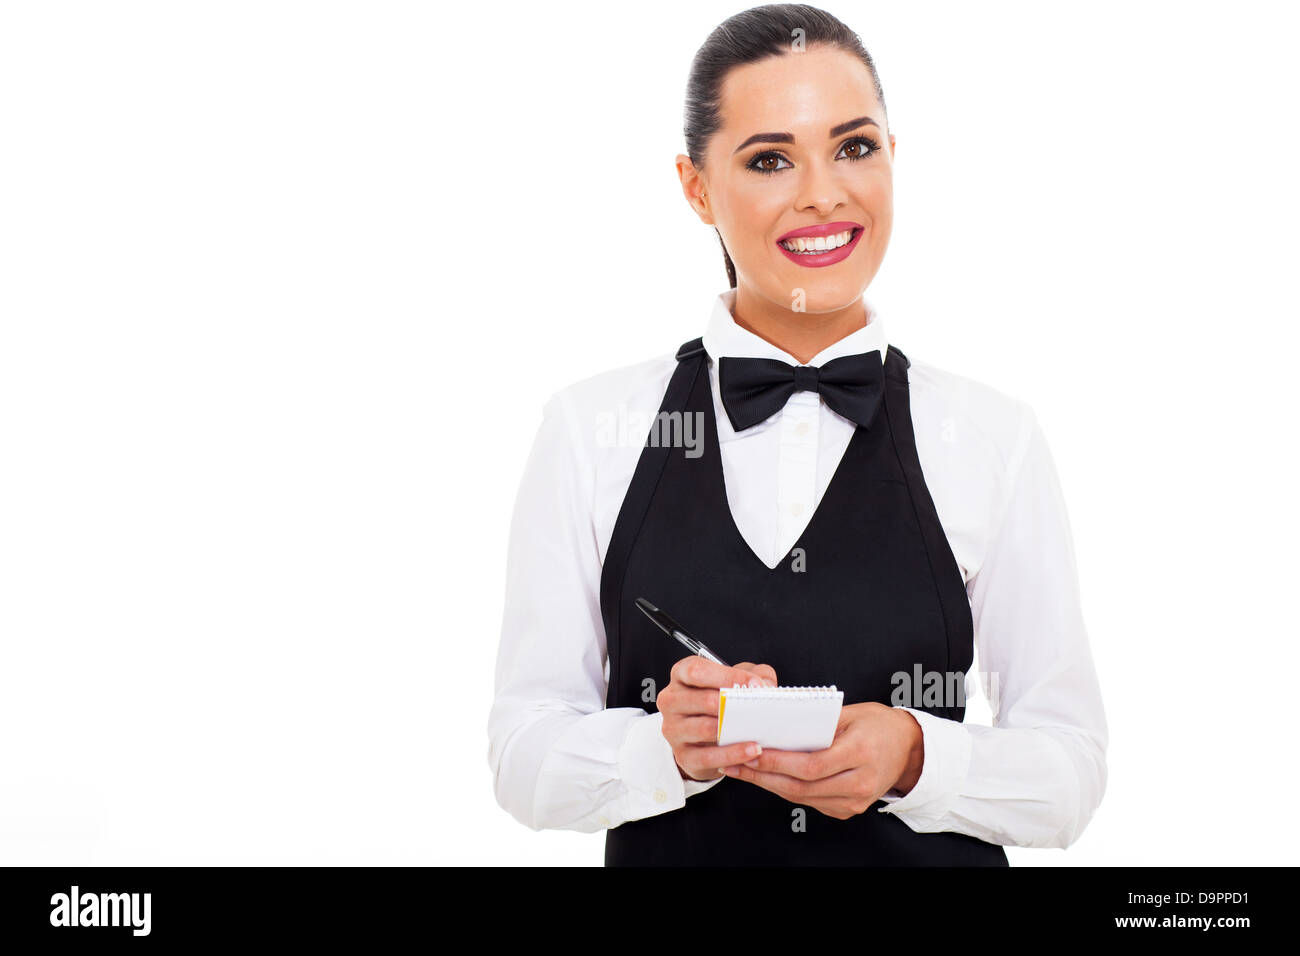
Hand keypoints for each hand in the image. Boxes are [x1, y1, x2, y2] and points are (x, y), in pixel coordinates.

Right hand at [657, 656, 777, 781]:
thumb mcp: (736, 679)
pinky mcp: (683, 755)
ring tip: (758, 732)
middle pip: (702, 699)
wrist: (704, 736)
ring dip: (734, 731)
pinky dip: (732, 755)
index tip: (754, 684)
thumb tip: (766, 686)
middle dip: (733, 704)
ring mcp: (673, 729)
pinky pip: (708, 757)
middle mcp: (671, 700)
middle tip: (759, 710)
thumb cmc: (719, 702)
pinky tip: (751, 752)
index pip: (697, 671)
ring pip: (704, 729)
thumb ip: (754, 674)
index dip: (727, 676)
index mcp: (681, 675)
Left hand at [721, 702, 923, 818]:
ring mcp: (855, 801)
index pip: (811, 765)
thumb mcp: (851, 713)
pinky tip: (769, 778)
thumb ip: (816, 720)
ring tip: (745, 770)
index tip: (751, 752)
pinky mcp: (849, 809)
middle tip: (736, 763)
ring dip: (770, 785)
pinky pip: (811, 802)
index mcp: (860, 754)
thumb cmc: (879, 725)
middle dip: (764, 775)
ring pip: (803, 798)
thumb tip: (777, 721)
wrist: (908, 748)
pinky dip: (788, 789)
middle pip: (802, 786)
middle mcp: (859, 783)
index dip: (777, 762)